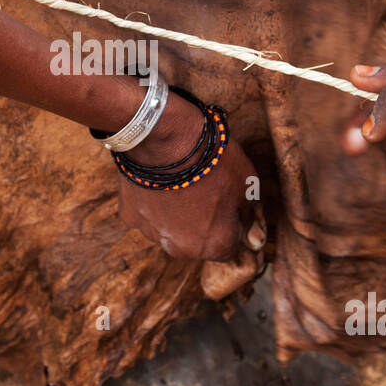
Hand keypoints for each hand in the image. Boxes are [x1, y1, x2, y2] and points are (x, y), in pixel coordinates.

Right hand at [116, 91, 264, 294]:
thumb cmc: (212, 160)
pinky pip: (146, 214)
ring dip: (175, 215)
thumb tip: (255, 240)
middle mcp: (182, 249)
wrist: (165, 136)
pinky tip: (158, 182)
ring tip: (179, 183)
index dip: (229, 223)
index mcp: (215, 245)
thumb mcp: (246, 185)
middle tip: (202, 191)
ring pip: (169, 229)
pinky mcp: (130, 216)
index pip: (229, 247)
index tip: (226, 203)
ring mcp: (153, 234)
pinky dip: (152, 203)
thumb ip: (248, 217)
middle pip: (196, 242)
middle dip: (201, 223)